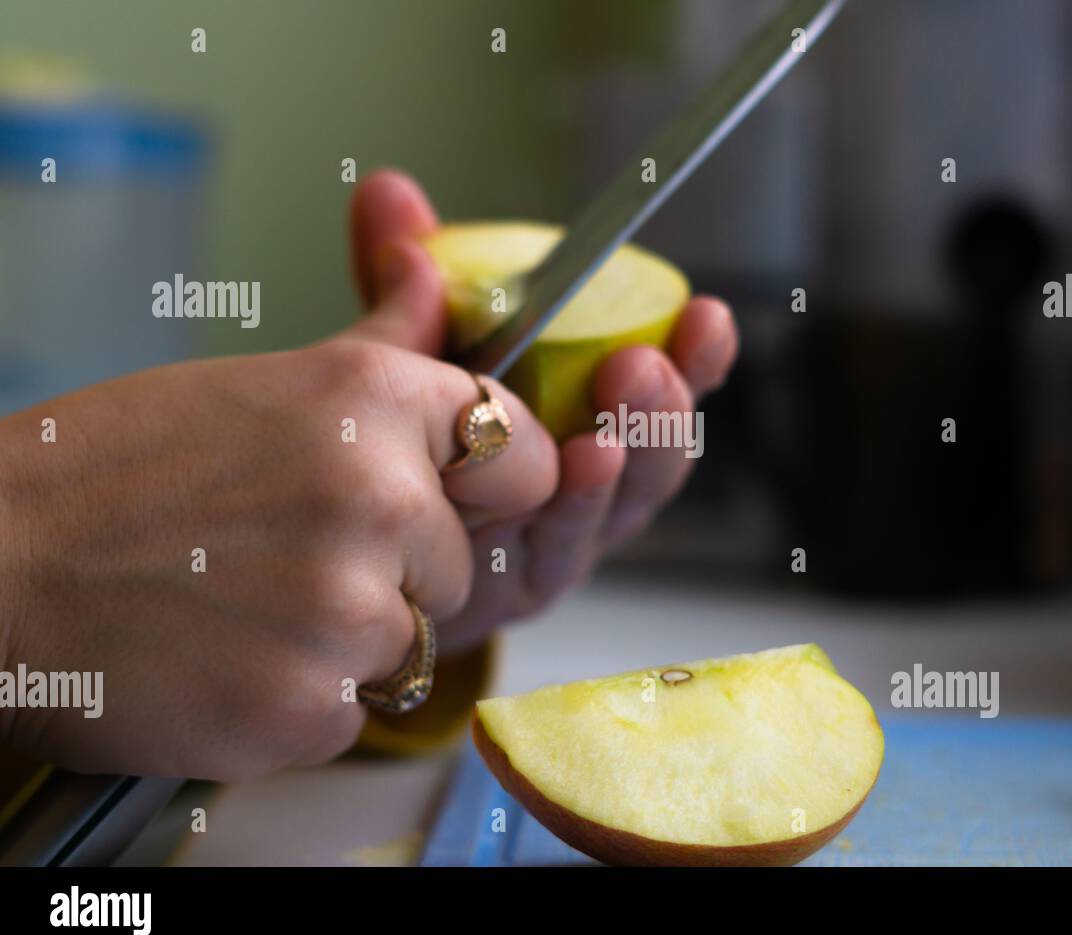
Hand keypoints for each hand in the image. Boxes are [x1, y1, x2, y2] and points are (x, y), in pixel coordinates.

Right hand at [0, 299, 557, 780]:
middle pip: (463, 563)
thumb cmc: (108, 475)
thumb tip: (435, 268)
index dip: (487, 486)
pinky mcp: (307, 705)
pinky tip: (222, 660)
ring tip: (243, 607)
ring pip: (411, 644)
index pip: (522, 451)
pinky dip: (295, 702)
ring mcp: (346, 608)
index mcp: (370, 398)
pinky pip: (352, 712)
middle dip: (397, 573)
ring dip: (342, 643)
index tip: (447, 501)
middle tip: (284, 556)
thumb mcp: (260, 386)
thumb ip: (382, 344)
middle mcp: (377, 495)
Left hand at [348, 170, 738, 651]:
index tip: (707, 315)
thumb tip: (388, 190)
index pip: (657, 387)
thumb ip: (401, 285)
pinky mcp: (525, 587)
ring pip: (623, 503)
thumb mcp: (398, 362)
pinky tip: (579, 467)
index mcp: (581, 423)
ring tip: (612, 422)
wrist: (345, 559)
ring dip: (627, 457)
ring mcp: (561, 540)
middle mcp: (588, 485)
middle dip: (664, 408)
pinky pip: (561, 549)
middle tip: (646, 364)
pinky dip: (576, 507)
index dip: (696, 357)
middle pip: (656, 450)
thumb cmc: (392, 456)